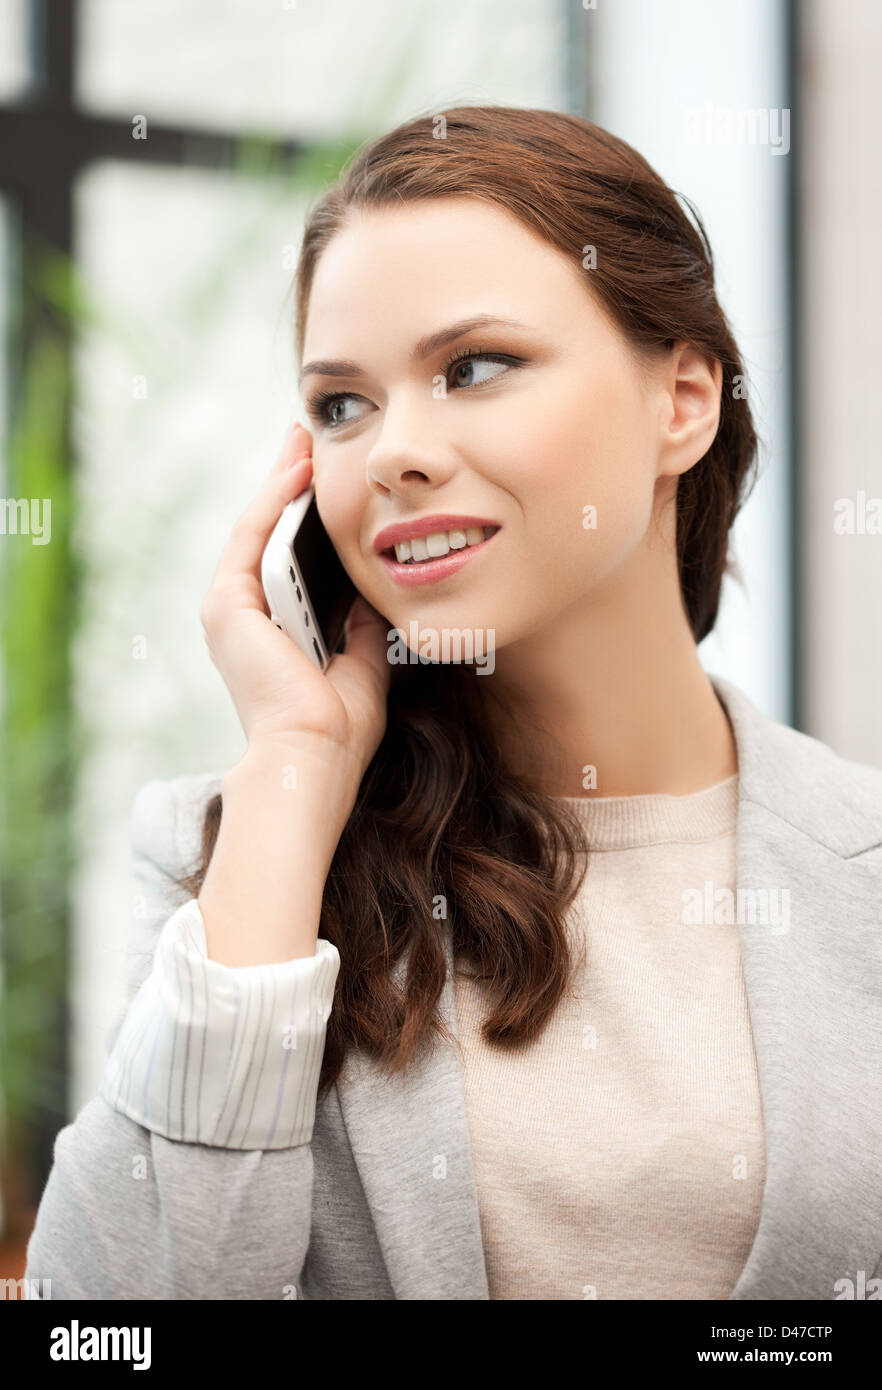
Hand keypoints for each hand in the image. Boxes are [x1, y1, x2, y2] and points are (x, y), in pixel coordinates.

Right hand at [200, 421, 391, 786]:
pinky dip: (272, 500)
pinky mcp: (226, 606)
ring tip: (302, 439)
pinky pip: (252, 537)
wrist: (315, 756)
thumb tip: (373, 588)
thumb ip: (361, 625)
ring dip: (279, 480)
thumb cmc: (340, 727)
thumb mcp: (363, 661)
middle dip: (288, 485)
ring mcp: (229, 611)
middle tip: (308, 441)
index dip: (306, 517)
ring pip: (256, 529)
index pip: (288, 559)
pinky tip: (295, 468)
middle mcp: (244, 619)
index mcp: (273, 633)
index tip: (330, 480)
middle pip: (267, 535)